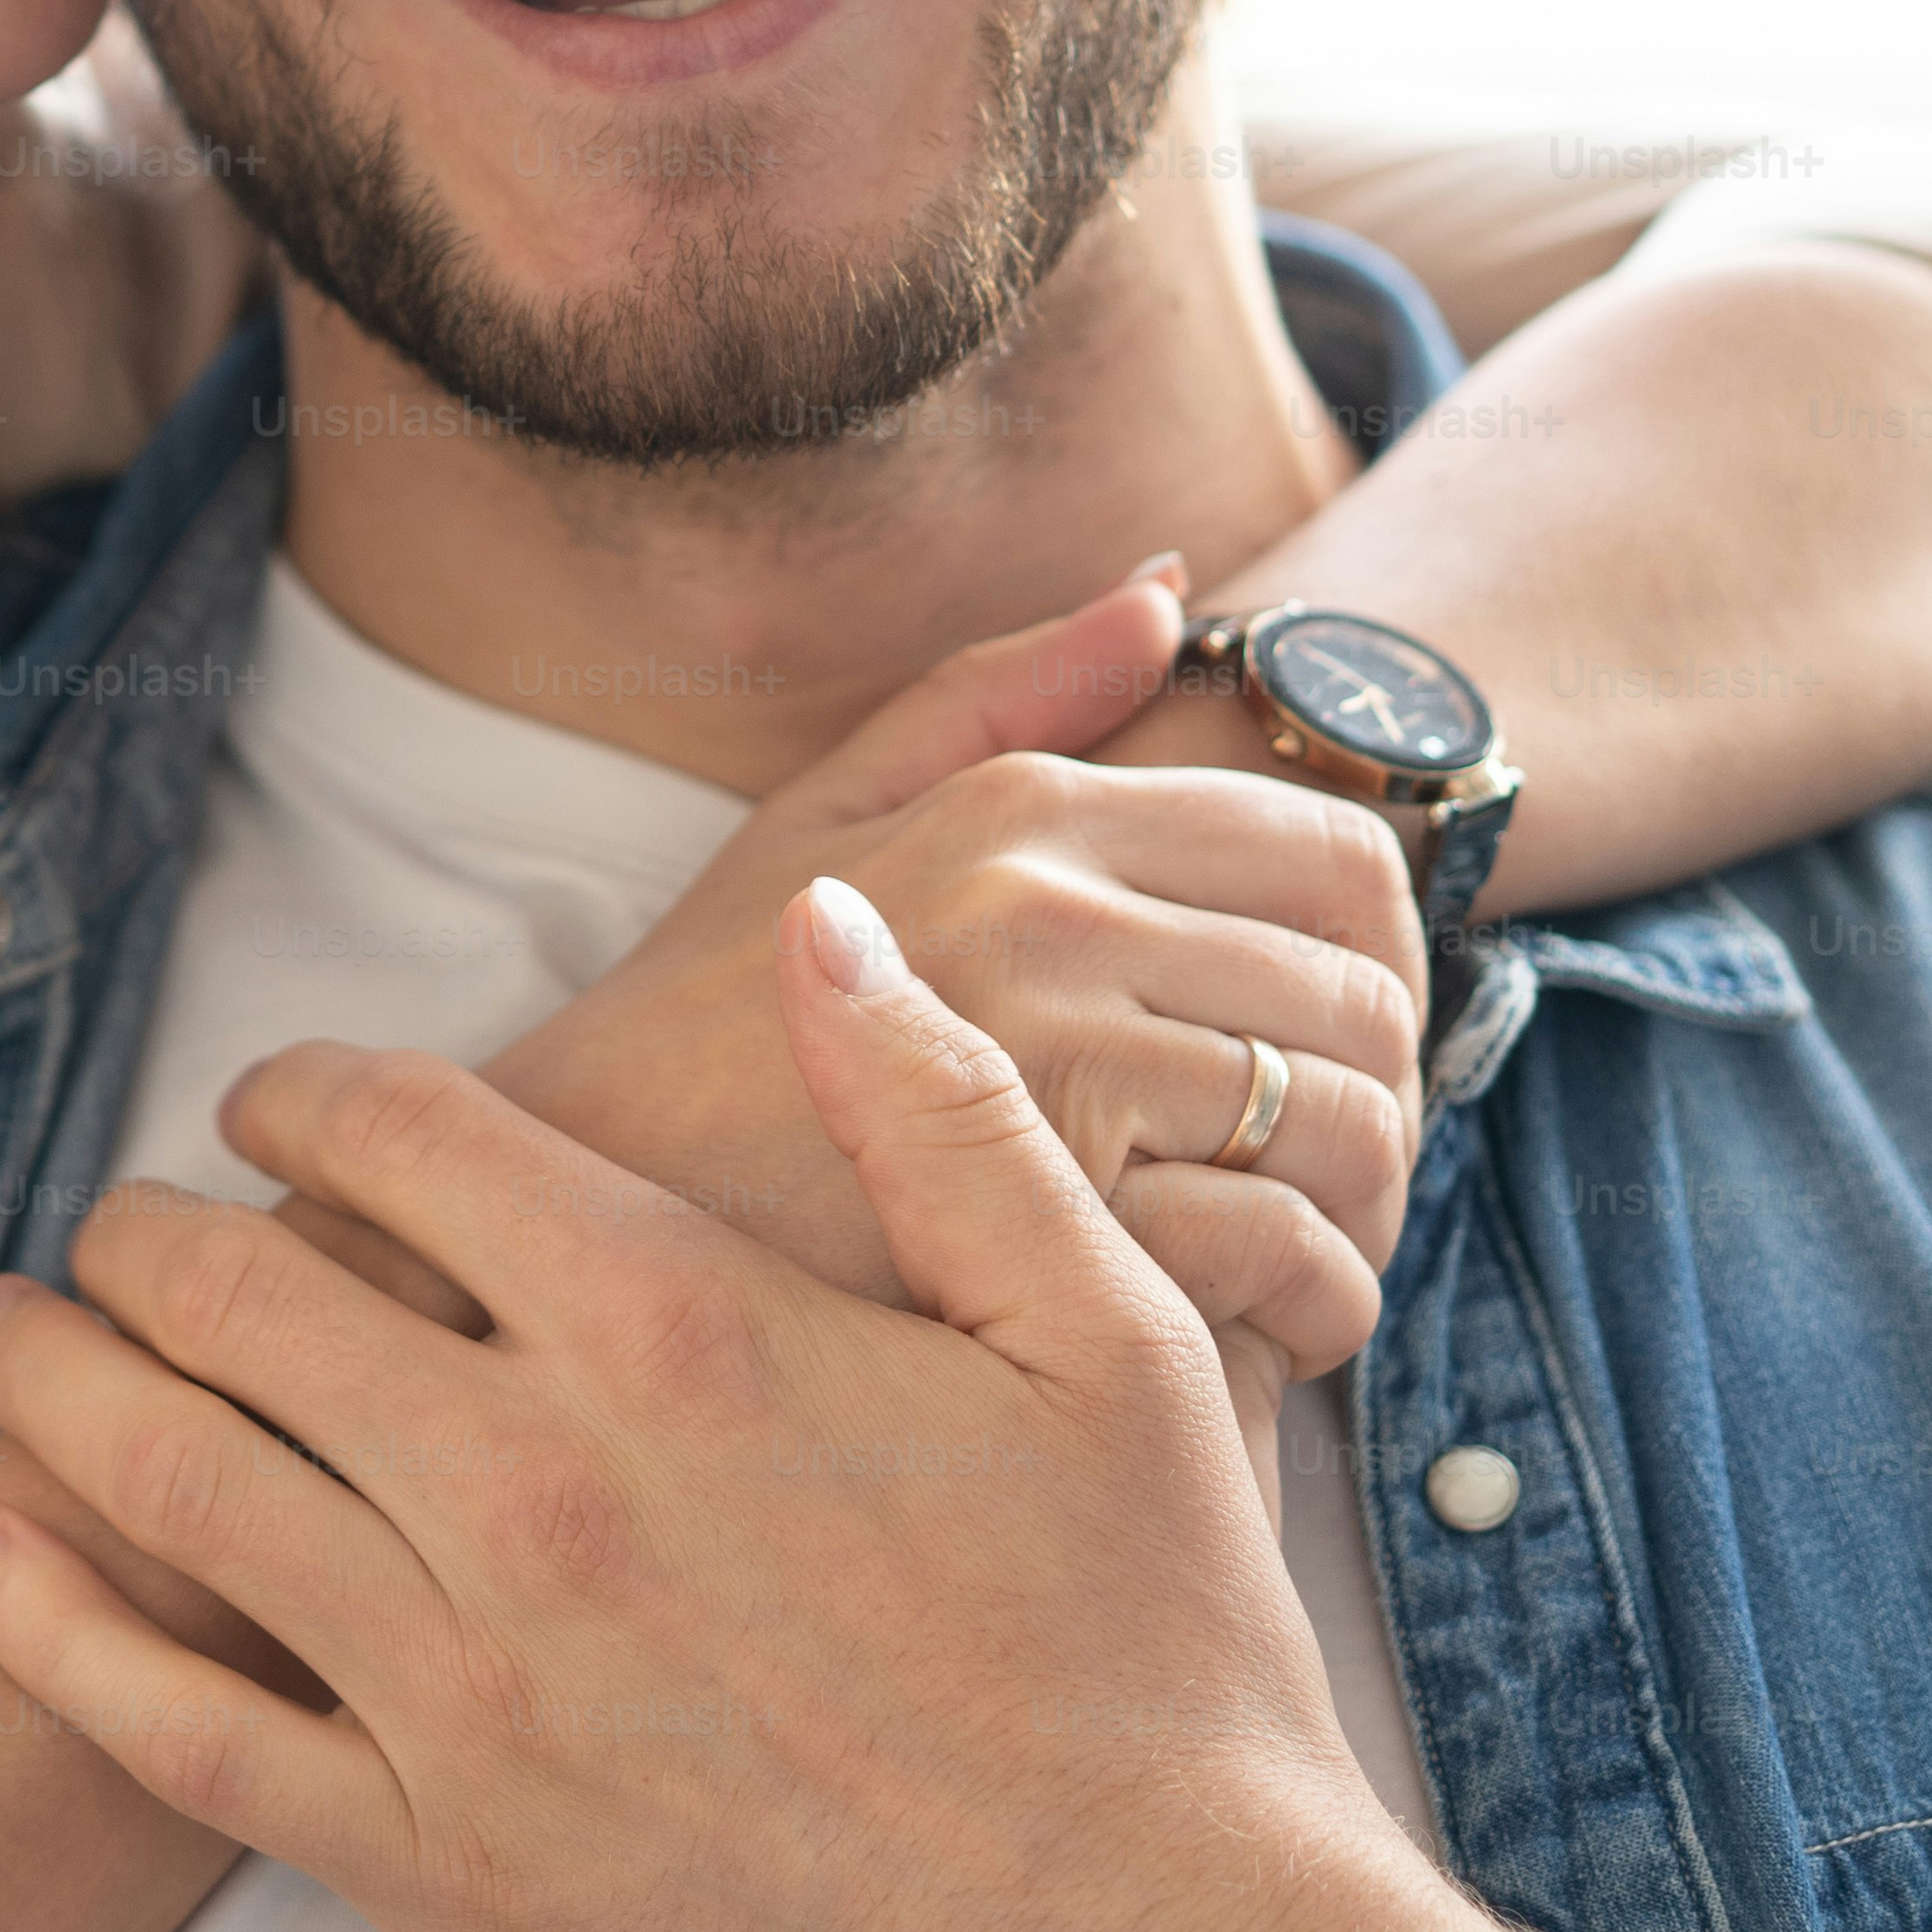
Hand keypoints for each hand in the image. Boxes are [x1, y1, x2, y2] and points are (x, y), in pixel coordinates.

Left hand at [0, 884, 1530, 1931]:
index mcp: (680, 1330)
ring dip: (59, 1383)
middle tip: (121, 1215)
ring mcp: (474, 1687)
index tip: (274, 1100)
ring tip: (7, 1329)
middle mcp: (542, 1491)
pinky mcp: (445, 1862)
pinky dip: (58, 1633)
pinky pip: (187, 1732)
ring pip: (180, 1483)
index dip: (305, 1093)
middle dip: (151, 1229)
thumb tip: (824, 922)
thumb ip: (944, 1107)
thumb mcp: (1101, 1337)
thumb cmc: (1148, 1645)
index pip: (400, 1135)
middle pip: (245, 1295)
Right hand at [279, 570, 1430, 1452]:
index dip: (1383, 969)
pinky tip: (1249, 1345)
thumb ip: (998, 696)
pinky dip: (1309, 1313)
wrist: (547, 1229)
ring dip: (1360, 1223)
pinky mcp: (1047, 1219)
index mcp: (1021, 813)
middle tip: (1319, 1197)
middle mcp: (1052, 909)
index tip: (1329, 1062)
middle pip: (1370, 1000)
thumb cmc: (684, 1041)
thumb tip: (1165, 587)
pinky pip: (1288, 1256)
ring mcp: (1050, 1058)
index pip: (1341, 857)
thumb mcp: (816, 829)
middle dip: (1384, 1112)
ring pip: (1350, 1129)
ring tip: (1290, 1279)